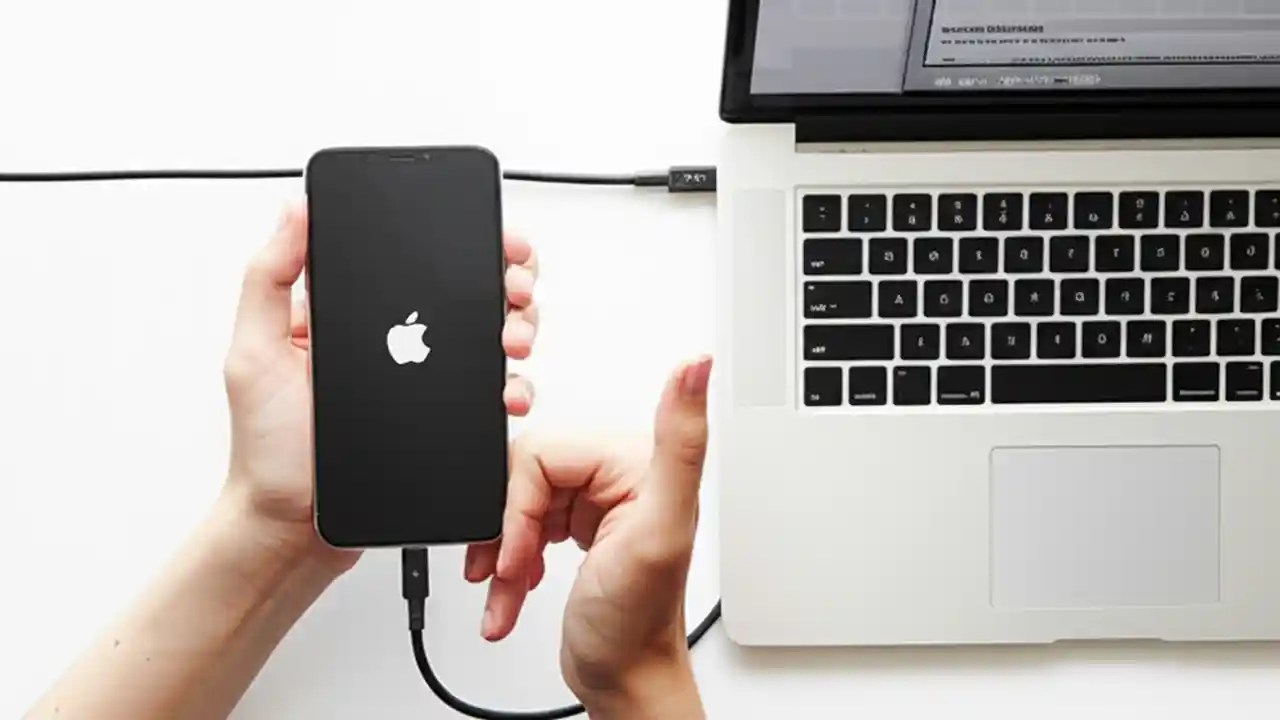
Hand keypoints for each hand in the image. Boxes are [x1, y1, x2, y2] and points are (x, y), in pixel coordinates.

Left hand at [221, 204, 539, 571]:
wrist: (293, 528)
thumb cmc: (269, 449)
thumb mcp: (254, 352)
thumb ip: (270, 278)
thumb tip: (295, 210)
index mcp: (354, 314)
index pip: (413, 258)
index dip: (459, 239)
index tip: (488, 236)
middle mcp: (395, 342)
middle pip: (468, 291)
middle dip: (506, 280)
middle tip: (510, 290)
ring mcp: (424, 379)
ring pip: (491, 335)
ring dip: (518, 326)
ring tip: (511, 339)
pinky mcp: (444, 417)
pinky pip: (493, 392)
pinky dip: (514, 386)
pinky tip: (506, 390)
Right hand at [465, 357, 712, 716]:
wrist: (624, 680)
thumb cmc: (638, 621)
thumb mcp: (660, 529)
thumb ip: (680, 443)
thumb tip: (696, 366)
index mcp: (636, 461)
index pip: (544, 453)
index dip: (520, 505)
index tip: (520, 550)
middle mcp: (617, 475)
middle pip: (525, 477)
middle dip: (507, 531)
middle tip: (506, 570)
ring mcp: (594, 504)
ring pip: (516, 504)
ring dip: (500, 553)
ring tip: (503, 589)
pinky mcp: (575, 529)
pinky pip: (520, 530)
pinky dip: (505, 567)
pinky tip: (507, 595)